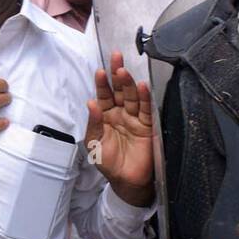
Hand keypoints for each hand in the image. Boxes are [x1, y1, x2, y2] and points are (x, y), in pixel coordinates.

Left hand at [85, 50, 153, 205]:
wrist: (126, 180)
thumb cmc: (108, 162)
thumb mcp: (95, 143)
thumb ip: (93, 123)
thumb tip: (90, 103)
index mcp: (105, 115)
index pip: (103, 95)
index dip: (102, 83)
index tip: (100, 71)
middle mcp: (120, 113)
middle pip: (119, 90)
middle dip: (117, 74)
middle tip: (116, 57)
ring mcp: (134, 118)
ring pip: (132, 96)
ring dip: (129, 84)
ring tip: (124, 71)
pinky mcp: (147, 126)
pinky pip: (146, 109)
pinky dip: (145, 98)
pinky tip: (143, 86)